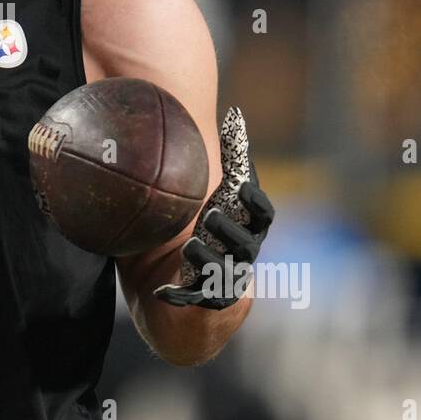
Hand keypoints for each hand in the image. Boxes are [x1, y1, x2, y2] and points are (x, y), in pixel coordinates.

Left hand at [153, 107, 274, 310]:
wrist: (172, 288)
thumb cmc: (197, 230)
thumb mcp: (208, 195)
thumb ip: (225, 163)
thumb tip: (235, 115)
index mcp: (245, 228)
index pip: (261, 216)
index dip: (255, 203)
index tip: (241, 189)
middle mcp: (240, 256)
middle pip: (245, 245)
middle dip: (230, 231)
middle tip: (209, 213)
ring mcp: (225, 282)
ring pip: (224, 274)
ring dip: (207, 259)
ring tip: (188, 246)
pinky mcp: (204, 304)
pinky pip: (194, 301)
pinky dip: (178, 296)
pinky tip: (160, 291)